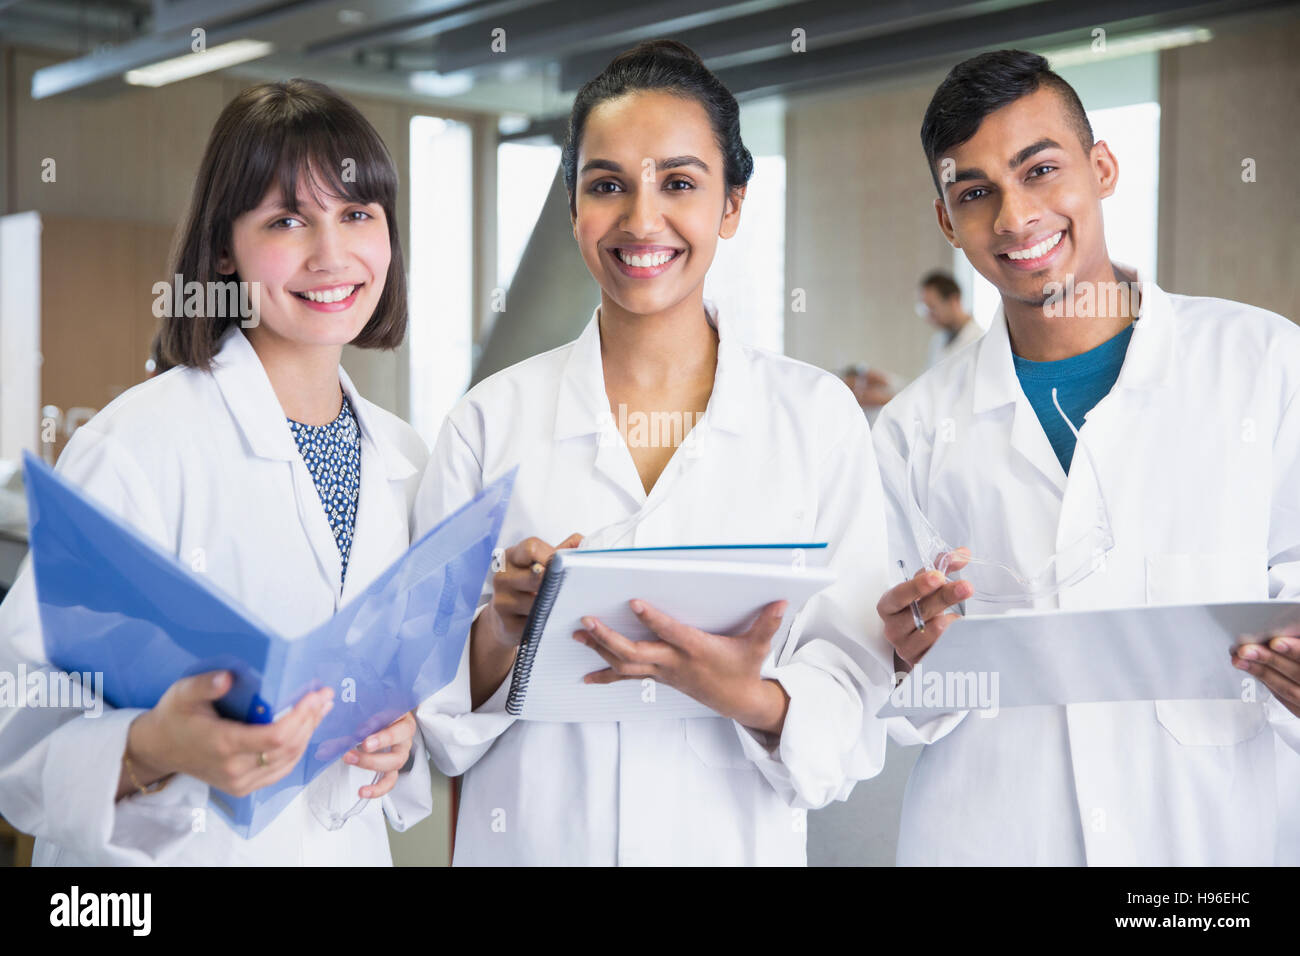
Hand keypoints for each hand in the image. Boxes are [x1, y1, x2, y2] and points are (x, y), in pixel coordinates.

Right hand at [122, 670, 333, 799]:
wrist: (158, 748)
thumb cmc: (174, 716)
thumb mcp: (183, 693)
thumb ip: (206, 685)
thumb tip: (227, 678)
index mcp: (223, 744)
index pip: (275, 737)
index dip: (300, 717)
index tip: (314, 695)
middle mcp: (234, 768)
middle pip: (288, 748)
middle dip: (310, 720)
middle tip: (324, 696)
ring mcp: (240, 782)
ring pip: (289, 760)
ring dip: (308, 733)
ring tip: (321, 708)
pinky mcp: (243, 786)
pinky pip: (280, 770)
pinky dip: (297, 749)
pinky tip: (306, 729)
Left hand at [342, 710, 415, 799]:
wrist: (373, 723)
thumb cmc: (370, 714)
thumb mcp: (361, 711)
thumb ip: (349, 719)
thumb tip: (327, 729)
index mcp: (399, 713)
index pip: (397, 714)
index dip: (382, 719)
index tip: (366, 727)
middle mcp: (403, 732)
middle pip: (400, 737)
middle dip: (381, 741)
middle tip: (362, 744)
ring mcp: (400, 751)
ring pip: (396, 760)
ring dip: (371, 762)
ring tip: (351, 759)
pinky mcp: (393, 767)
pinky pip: (390, 780)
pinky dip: (377, 788)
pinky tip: (363, 791)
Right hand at [480, 533, 584, 649]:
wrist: (506, 617)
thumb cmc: (529, 586)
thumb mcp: (541, 563)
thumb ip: (562, 550)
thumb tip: (584, 543)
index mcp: (512, 557)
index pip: (531, 548)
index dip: (552, 556)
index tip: (564, 565)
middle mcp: (502, 576)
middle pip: (535, 576)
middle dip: (556, 582)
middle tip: (571, 586)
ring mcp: (502, 601)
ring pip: (536, 602)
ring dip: (554, 605)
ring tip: (565, 604)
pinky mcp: (507, 624)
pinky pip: (535, 624)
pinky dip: (548, 623)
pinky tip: (553, 621)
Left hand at [575, 599, 790, 734]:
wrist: (737, 701)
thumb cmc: (743, 668)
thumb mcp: (757, 646)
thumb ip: (767, 623)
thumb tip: (782, 602)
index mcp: (695, 649)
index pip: (671, 632)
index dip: (653, 619)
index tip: (634, 602)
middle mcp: (674, 662)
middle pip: (635, 652)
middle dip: (608, 638)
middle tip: (587, 622)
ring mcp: (663, 672)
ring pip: (624, 664)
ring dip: (599, 650)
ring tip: (578, 634)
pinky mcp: (658, 677)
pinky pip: (627, 677)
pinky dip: (605, 675)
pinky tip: (586, 675)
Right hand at [876, 550, 971, 670]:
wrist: (918, 640)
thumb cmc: (919, 608)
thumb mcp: (927, 585)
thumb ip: (942, 565)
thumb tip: (962, 553)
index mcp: (889, 605)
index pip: (899, 595)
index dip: (917, 585)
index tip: (937, 576)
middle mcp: (893, 628)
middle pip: (919, 612)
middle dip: (944, 597)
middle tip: (965, 587)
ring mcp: (905, 648)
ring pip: (930, 633)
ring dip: (949, 621)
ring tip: (957, 616)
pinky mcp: (920, 663)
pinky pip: (939, 651)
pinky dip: (952, 640)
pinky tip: (957, 634)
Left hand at [1232, 635, 1299, 717]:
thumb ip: (1297, 641)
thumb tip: (1284, 630)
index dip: (1296, 650)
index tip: (1276, 641)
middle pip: (1299, 674)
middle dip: (1271, 660)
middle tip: (1246, 649)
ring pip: (1289, 690)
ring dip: (1262, 673)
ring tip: (1241, 659)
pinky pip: (1287, 700)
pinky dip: (1269, 683)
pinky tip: (1254, 671)